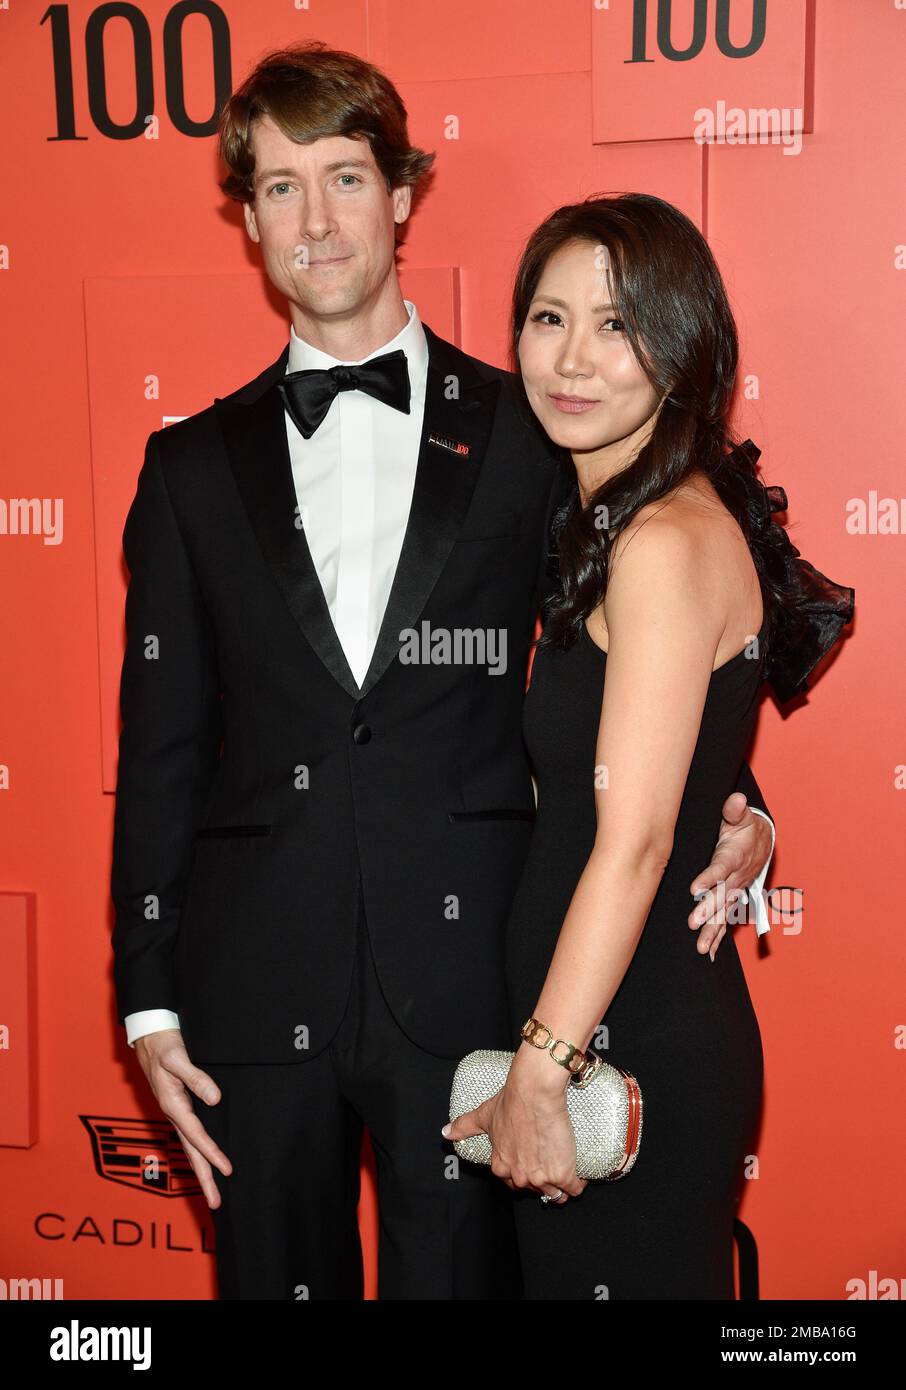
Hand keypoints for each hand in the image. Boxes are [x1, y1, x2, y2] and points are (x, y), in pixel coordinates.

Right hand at [133, 1029, 231, 1208]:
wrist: (149, 1034)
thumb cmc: (163, 1044)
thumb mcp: (178, 1057)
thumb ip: (196, 1078)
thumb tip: (215, 1099)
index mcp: (172, 1104)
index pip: (196, 1136)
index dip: (212, 1153)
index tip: (227, 1170)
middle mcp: (173, 1112)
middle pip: (190, 1152)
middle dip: (203, 1178)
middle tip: (216, 1203)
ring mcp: (175, 1111)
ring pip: (190, 1146)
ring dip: (201, 1169)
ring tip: (214, 1190)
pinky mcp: (178, 1106)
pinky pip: (190, 1135)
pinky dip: (198, 1151)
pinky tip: (206, 1158)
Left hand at [442, 1046, 586, 1201]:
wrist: (534, 1092)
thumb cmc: (511, 1100)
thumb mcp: (484, 1115)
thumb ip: (465, 1126)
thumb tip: (445, 1132)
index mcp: (501, 1167)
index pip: (516, 1184)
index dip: (528, 1173)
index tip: (536, 1162)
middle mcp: (519, 1177)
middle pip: (537, 1190)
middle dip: (545, 1180)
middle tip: (552, 1161)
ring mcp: (541, 1178)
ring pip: (556, 1193)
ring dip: (562, 1184)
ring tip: (566, 1166)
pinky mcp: (563, 1174)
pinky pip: (574, 1188)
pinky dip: (578, 1181)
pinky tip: (578, 1170)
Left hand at [688, 791, 772, 957]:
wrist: (763, 841)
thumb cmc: (745, 827)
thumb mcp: (740, 815)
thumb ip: (735, 810)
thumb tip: (736, 801)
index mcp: (734, 856)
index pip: (721, 868)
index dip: (709, 877)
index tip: (696, 888)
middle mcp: (736, 878)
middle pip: (721, 896)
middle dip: (708, 911)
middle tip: (693, 924)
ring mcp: (735, 891)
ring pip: (724, 913)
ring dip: (713, 930)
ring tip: (701, 948)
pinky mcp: (732, 899)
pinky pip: (726, 919)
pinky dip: (718, 936)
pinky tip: (709, 952)